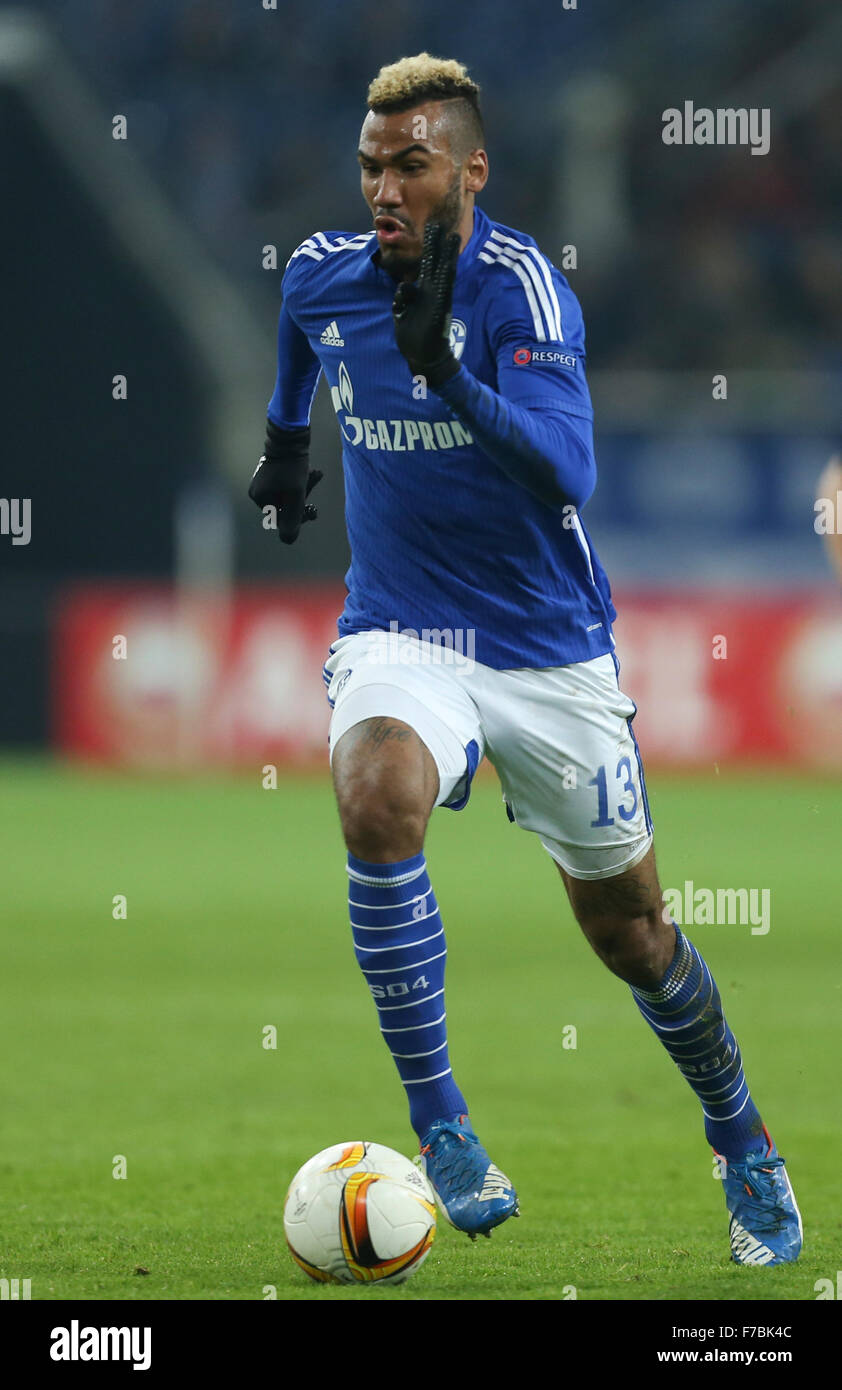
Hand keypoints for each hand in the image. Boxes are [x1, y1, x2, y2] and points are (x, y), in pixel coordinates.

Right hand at [248, 422, 322, 543]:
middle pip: (285, 506)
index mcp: (259, 498)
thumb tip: (288, 540)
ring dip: (304, 488)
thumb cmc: (292, 466)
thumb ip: (292, 518)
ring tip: (315, 474)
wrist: (291, 435)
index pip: (280, 518)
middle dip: (302, 499)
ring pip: (288, 494)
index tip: (311, 507)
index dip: (297, 517)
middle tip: (313, 486)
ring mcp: (263, 480)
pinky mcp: (271, 471)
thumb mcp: (296, 495)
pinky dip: (300, 481)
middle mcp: (257, 490)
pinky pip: (287, 483)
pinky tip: (311, 472)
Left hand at [392, 222, 461, 387]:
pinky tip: (450, 263)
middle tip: (440, 221)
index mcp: (424, 291)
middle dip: (438, 243)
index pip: (428, 264)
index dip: (430, 245)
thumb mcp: (402, 312)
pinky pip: (445, 291)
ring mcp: (438, 299)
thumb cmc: (413, 334)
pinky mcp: (440, 310)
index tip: (432, 226)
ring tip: (453, 236)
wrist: (422, 357)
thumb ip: (403, 298)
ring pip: (445, 272)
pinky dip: (447, 277)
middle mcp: (433, 292)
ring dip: (449, 254)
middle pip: (436, 262)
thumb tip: (404, 286)